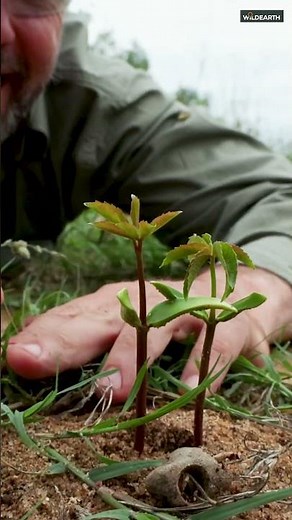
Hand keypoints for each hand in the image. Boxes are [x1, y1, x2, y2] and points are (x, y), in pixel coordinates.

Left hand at [6, 267, 291, 401]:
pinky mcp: (226, 324)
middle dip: (67, 340)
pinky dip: (203, 364)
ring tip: (109, 392)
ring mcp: (186, 311)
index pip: (75, 316)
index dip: (46, 335)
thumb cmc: (169, 314)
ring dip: (132, 357)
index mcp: (118, 304)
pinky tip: (188, 388)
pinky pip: (215, 344)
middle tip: (32, 360)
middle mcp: (146, 303)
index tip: (17, 355)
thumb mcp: (123, 321)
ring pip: (156, 330)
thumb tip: (22, 351)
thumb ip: (81, 336)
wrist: (238, 291)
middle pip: (103, 319)